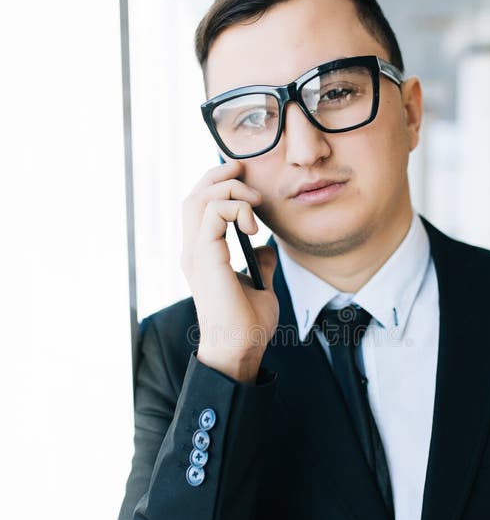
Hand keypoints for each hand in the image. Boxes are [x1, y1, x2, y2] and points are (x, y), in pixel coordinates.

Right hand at [181, 160, 278, 382]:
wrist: (240, 349)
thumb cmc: (247, 326)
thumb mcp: (259, 286)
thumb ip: (260, 263)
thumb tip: (266, 249)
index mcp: (202, 256)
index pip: (199, 207)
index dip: (218, 185)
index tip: (245, 180)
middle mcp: (193, 251)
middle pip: (194, 195)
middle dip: (218, 175)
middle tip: (244, 170)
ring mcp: (196, 253)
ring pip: (199, 198)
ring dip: (230, 190)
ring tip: (255, 202)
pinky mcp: (206, 257)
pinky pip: (214, 213)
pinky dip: (235, 208)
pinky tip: (254, 227)